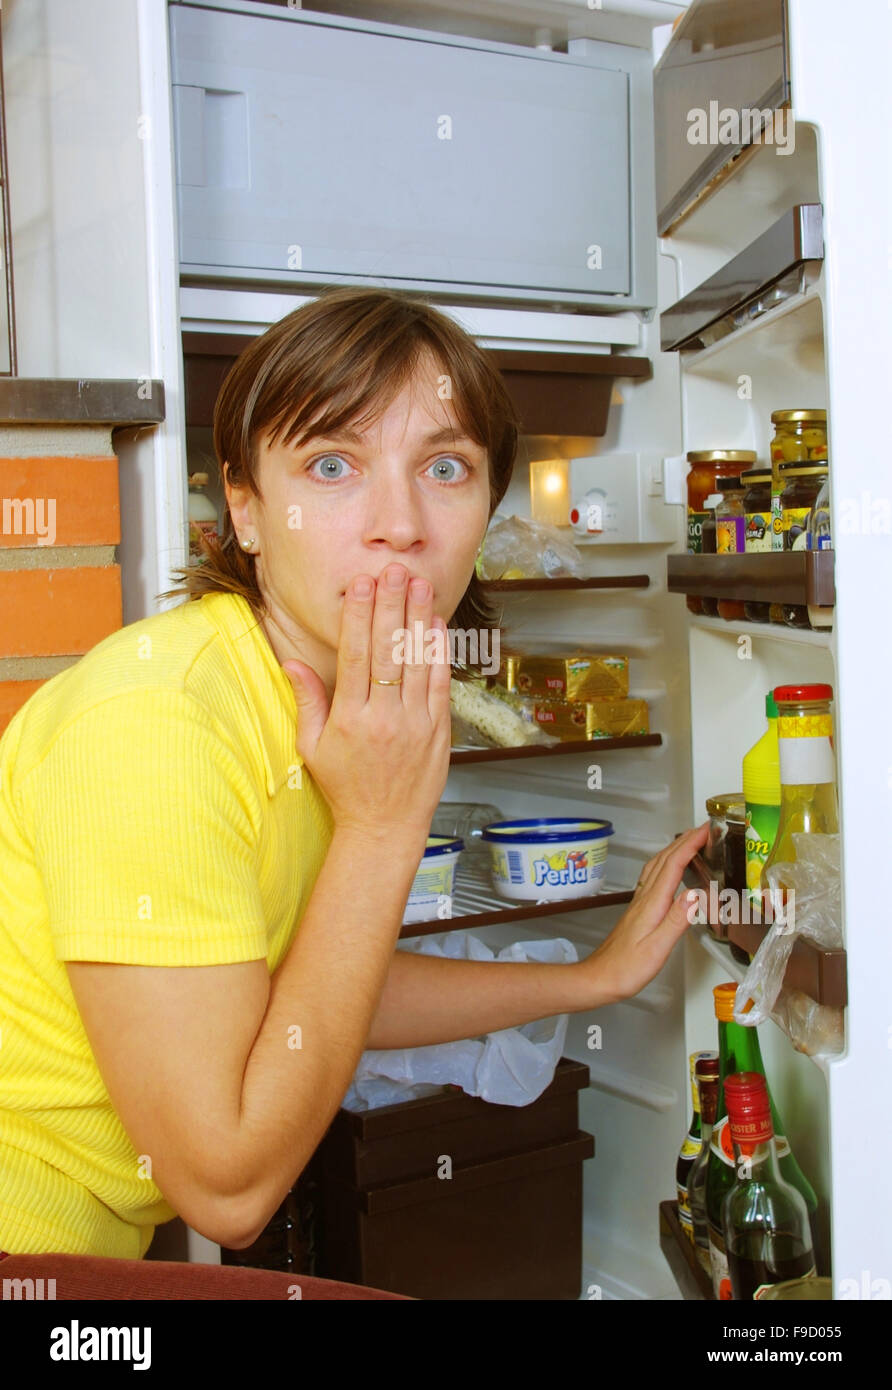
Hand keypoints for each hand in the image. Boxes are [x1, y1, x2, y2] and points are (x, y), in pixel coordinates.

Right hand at [280, 563, 452, 843]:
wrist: (384, 826)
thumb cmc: (346, 787)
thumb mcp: (313, 747)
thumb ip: (307, 701)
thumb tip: (292, 662)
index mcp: (350, 718)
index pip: (355, 655)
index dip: (359, 616)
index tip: (362, 585)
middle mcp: (384, 717)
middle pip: (388, 650)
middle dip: (391, 605)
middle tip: (394, 570)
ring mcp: (415, 723)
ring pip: (417, 661)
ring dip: (419, 619)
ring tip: (420, 584)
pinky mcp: (439, 730)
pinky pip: (440, 683)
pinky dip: (439, 652)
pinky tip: (437, 625)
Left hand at [580, 822, 709, 1006]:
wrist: (600, 977)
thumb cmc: (626, 968)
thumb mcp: (657, 948)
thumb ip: (676, 920)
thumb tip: (695, 895)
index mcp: (652, 903)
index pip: (674, 865)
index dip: (691, 844)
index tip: (708, 830)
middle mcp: (644, 897)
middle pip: (665, 859)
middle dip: (686, 840)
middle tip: (705, 829)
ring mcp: (640, 902)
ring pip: (658, 865)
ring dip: (675, 849)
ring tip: (691, 841)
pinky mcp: (638, 909)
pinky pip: (653, 876)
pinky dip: (666, 864)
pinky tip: (670, 869)